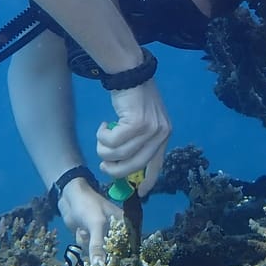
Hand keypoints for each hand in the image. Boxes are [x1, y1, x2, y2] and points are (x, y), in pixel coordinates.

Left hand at [57, 180, 121, 264]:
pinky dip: (83, 243)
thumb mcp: (96, 224)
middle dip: (104, 257)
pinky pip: (88, 249)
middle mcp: (115, 232)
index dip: (124, 259)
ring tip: (85, 231)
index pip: (128, 246)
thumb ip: (98, 246)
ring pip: (99, 252)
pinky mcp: (90, 238)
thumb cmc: (88, 204)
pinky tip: (80, 231)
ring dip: (89, 247)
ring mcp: (101, 235)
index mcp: (123, 226)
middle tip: (97, 261)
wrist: (69, 196)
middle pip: (114, 253)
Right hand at [96, 80, 169, 195]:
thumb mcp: (143, 120)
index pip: (157, 164)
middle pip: (136, 165)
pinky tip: (102, 127)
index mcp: (164, 134)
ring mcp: (150, 128)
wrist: (129, 72)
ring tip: (100, 140)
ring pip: (121, 154)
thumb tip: (126, 165)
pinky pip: (113, 141)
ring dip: (104, 150)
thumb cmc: (133, 97)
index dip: (149, 181)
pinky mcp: (137, 122)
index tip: (139, 193)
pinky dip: (103, 138)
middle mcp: (161, 133)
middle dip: (116, 170)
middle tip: (103, 165)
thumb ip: (140, 141)